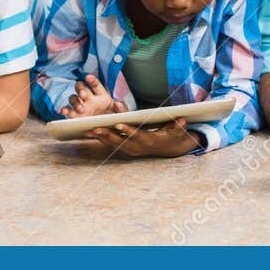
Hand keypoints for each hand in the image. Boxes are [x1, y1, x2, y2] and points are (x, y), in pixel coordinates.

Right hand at [62, 75, 121, 117]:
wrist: (107, 133)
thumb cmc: (114, 120)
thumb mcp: (121, 114)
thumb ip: (122, 108)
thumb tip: (118, 102)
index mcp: (101, 96)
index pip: (96, 85)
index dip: (92, 80)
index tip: (88, 77)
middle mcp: (89, 99)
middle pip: (81, 88)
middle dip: (81, 89)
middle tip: (84, 95)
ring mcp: (81, 107)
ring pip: (73, 98)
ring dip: (75, 101)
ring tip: (80, 108)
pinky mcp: (74, 116)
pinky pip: (67, 110)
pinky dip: (65, 110)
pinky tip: (64, 112)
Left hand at [83, 118, 198, 158]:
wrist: (168, 148)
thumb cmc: (172, 135)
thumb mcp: (178, 130)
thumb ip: (178, 125)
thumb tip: (183, 120)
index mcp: (148, 140)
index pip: (136, 134)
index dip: (127, 129)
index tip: (118, 123)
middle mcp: (137, 146)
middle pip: (119, 140)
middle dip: (107, 134)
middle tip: (94, 127)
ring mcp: (129, 149)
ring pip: (112, 143)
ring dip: (100, 137)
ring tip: (87, 130)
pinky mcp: (125, 148)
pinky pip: (111, 144)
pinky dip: (100, 138)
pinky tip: (90, 133)